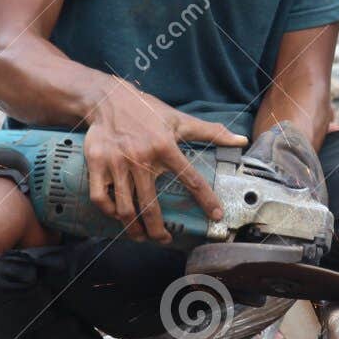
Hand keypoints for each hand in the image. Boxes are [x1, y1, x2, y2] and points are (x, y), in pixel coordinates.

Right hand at [84, 80, 245, 244]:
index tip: (216, 216)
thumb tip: (241, 140)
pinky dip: (109, 212)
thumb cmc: (147, 111)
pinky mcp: (97, 164)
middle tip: (164, 239)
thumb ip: (210, 132)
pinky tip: (118, 217)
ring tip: (141, 236)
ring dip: (133, 228)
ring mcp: (117, 163)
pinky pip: (100, 197)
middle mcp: (141, 157)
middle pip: (150, 206)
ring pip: (124, 207)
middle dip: (158, 230)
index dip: (206, 200)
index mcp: (165, 147)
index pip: (191, 179)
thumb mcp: (179, 120)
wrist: (107, 98)